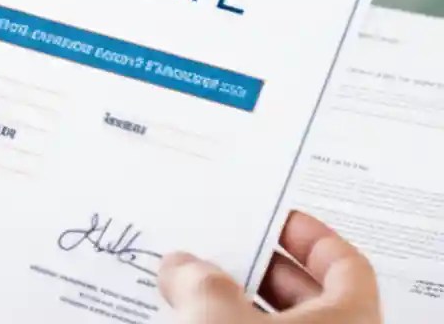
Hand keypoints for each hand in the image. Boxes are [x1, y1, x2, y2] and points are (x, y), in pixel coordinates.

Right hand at [159, 211, 380, 322]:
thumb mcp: (216, 316)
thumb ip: (199, 280)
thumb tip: (181, 265)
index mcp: (350, 318)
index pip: (345, 263)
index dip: (308, 235)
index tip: (271, 218)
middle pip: (306, 295)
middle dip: (255, 269)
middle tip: (213, 250)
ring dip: (233, 307)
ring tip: (187, 288)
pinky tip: (186, 321)